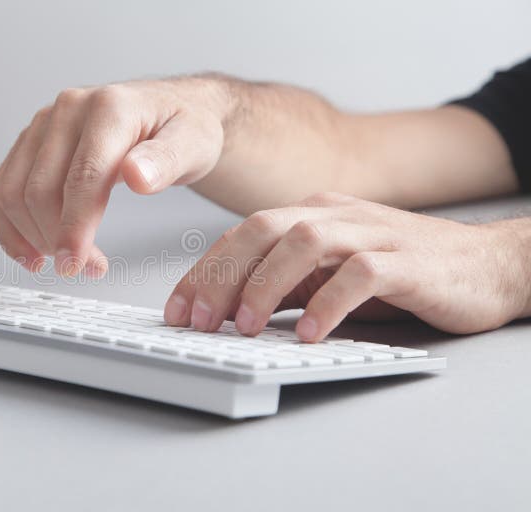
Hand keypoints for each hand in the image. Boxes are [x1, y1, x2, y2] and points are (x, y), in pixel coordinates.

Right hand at [0, 76, 232, 275]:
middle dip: (57, 239)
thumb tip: (137, 175)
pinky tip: (32, 252)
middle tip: (86, 267)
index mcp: (109, 108)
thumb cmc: (184, 128)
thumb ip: (167, 160)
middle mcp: (68, 110)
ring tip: (66, 260)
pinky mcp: (31, 142)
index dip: (74, 226)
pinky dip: (10, 227)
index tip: (75, 263)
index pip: (81, 177)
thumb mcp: (195, 143)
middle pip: (40, 189)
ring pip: (13, 192)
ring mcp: (44, 125)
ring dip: (32, 237)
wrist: (170, 110)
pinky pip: (2, 190)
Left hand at [164, 192, 529, 340]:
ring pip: (303, 241)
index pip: (242, 234)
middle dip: (222, 276)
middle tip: (199, 321)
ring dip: (266, 286)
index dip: (204, 271)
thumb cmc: (404, 273)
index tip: (178, 310)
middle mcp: (335, 215)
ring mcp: (372, 232)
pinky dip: (328, 303)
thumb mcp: (331, 278)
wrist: (489, 265)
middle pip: (261, 229)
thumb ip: (286, 286)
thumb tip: (230, 312)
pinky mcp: (407, 260)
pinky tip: (309, 333)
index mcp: (311, 214)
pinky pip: (360, 273)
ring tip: (246, 328)